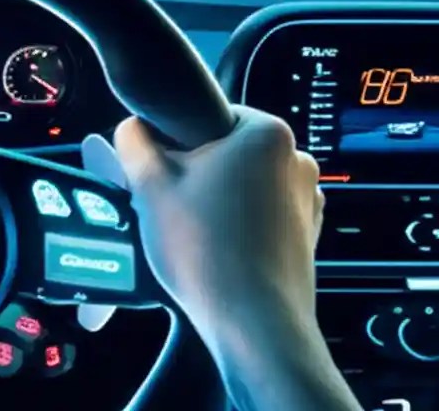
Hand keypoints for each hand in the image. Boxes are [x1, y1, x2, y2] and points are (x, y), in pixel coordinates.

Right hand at [85, 106, 358, 410]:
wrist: (252, 324)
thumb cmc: (208, 252)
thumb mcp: (151, 185)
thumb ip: (134, 142)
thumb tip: (133, 127)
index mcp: (266, 132)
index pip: (208, 116)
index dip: (175, 144)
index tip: (160, 173)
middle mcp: (296, 160)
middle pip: (225, 153)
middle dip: (194, 175)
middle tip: (169, 206)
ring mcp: (306, 200)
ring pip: (240, 186)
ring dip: (214, 202)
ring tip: (191, 234)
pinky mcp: (304, 234)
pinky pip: (258, 217)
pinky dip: (236, 227)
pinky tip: (214, 251)